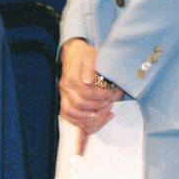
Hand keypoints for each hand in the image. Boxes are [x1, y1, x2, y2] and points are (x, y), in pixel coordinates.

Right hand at [58, 39, 123, 155]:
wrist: (73, 54)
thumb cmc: (85, 55)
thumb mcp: (91, 54)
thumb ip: (90, 65)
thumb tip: (88, 81)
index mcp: (72, 76)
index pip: (87, 90)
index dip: (103, 94)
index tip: (115, 92)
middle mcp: (66, 87)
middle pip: (81, 103)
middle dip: (100, 105)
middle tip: (112, 102)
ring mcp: (63, 95)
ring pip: (73, 112)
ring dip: (91, 115)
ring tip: (106, 111)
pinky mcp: (63, 101)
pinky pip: (68, 117)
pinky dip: (80, 122)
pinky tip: (91, 124)